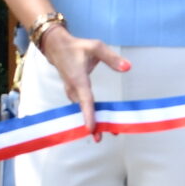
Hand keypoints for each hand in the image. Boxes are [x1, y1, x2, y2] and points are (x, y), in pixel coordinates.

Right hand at [41, 25, 132, 139]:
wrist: (56, 47)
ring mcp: (71, 92)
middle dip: (92, 124)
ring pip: (81, 110)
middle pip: (83, 109)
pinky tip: (99, 121)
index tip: (91, 128)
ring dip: (92, 120)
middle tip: (101, 138)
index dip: (88, 115)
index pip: (85, 100)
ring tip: (104, 133)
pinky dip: (89, 114)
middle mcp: (73, 89)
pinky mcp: (72, 93)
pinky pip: (81, 106)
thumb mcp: (96, 47)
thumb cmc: (77, 47)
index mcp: (79, 79)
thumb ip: (111, 57)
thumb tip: (127, 67)